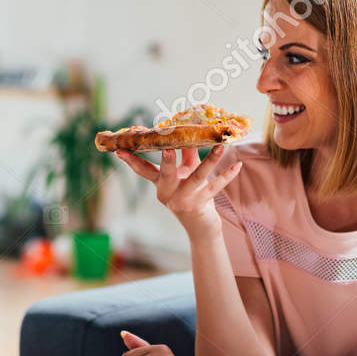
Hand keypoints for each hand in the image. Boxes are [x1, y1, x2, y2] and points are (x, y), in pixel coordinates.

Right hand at [115, 145, 240, 236]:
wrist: (200, 226)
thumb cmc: (190, 194)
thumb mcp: (184, 173)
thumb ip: (185, 153)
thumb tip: (187, 129)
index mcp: (160, 184)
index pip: (143, 170)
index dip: (131, 160)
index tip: (119, 150)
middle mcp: (168, 193)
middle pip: (165, 174)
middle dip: (167, 161)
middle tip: (169, 148)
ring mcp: (184, 200)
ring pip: (197, 178)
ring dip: (210, 160)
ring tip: (220, 146)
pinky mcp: (200, 205)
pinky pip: (215, 187)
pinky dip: (227, 176)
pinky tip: (236, 165)